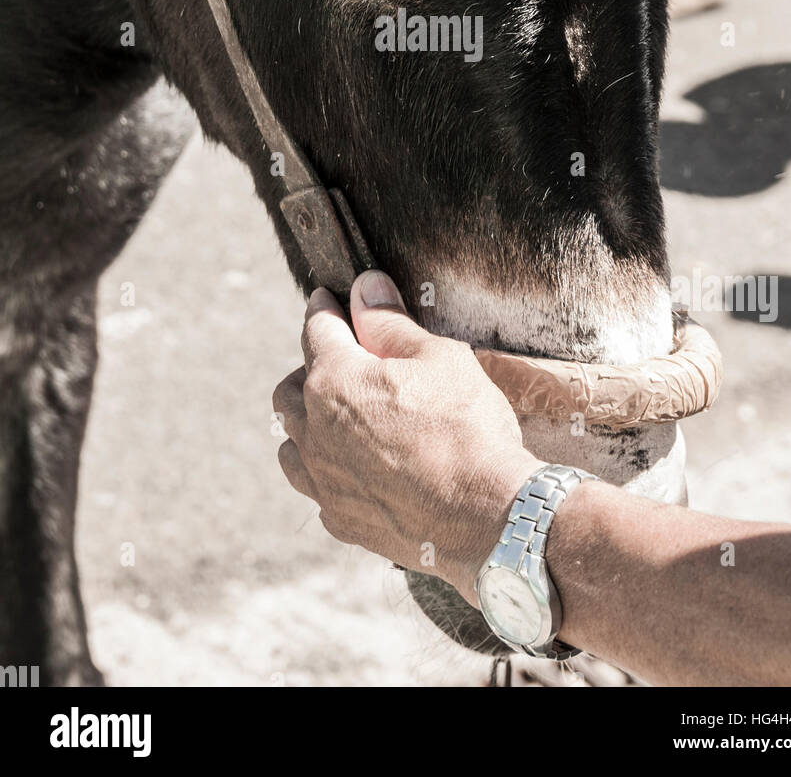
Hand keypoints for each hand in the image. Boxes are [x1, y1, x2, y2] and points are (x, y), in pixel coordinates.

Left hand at [273, 271, 537, 601]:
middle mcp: (315, 429)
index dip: (325, 306)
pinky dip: (326, 470)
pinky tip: (352, 468)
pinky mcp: (340, 519)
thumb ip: (391, 322)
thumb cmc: (467, 428)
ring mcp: (323, 480)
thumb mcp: (439, 357)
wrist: (487, 517)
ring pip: (291, 442)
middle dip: (309, 367)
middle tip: (339, 359)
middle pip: (288, 388)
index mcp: (336, 379)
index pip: (317, 328)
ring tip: (335, 416)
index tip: (328, 296)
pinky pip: (316, 487)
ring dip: (307, 422)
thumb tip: (365, 287)